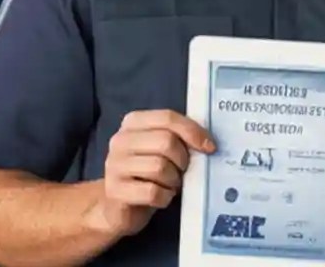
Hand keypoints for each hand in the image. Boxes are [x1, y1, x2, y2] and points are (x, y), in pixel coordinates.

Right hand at [90, 109, 215, 237]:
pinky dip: (165, 197)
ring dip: (173, 181)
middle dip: (182, 160)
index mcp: (132, 123)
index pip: (167, 118)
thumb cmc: (145, 175)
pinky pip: (153, 192)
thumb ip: (176, 139)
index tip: (209, 147)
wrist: (116, 206)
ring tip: (170, 185)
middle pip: (166, 142)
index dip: (192, 131)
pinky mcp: (115, 190)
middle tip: (182, 171)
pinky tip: (162, 197)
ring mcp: (115, 165)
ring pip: (160, 167)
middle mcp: (120, 140)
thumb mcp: (157, 151)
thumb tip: (207, 143)